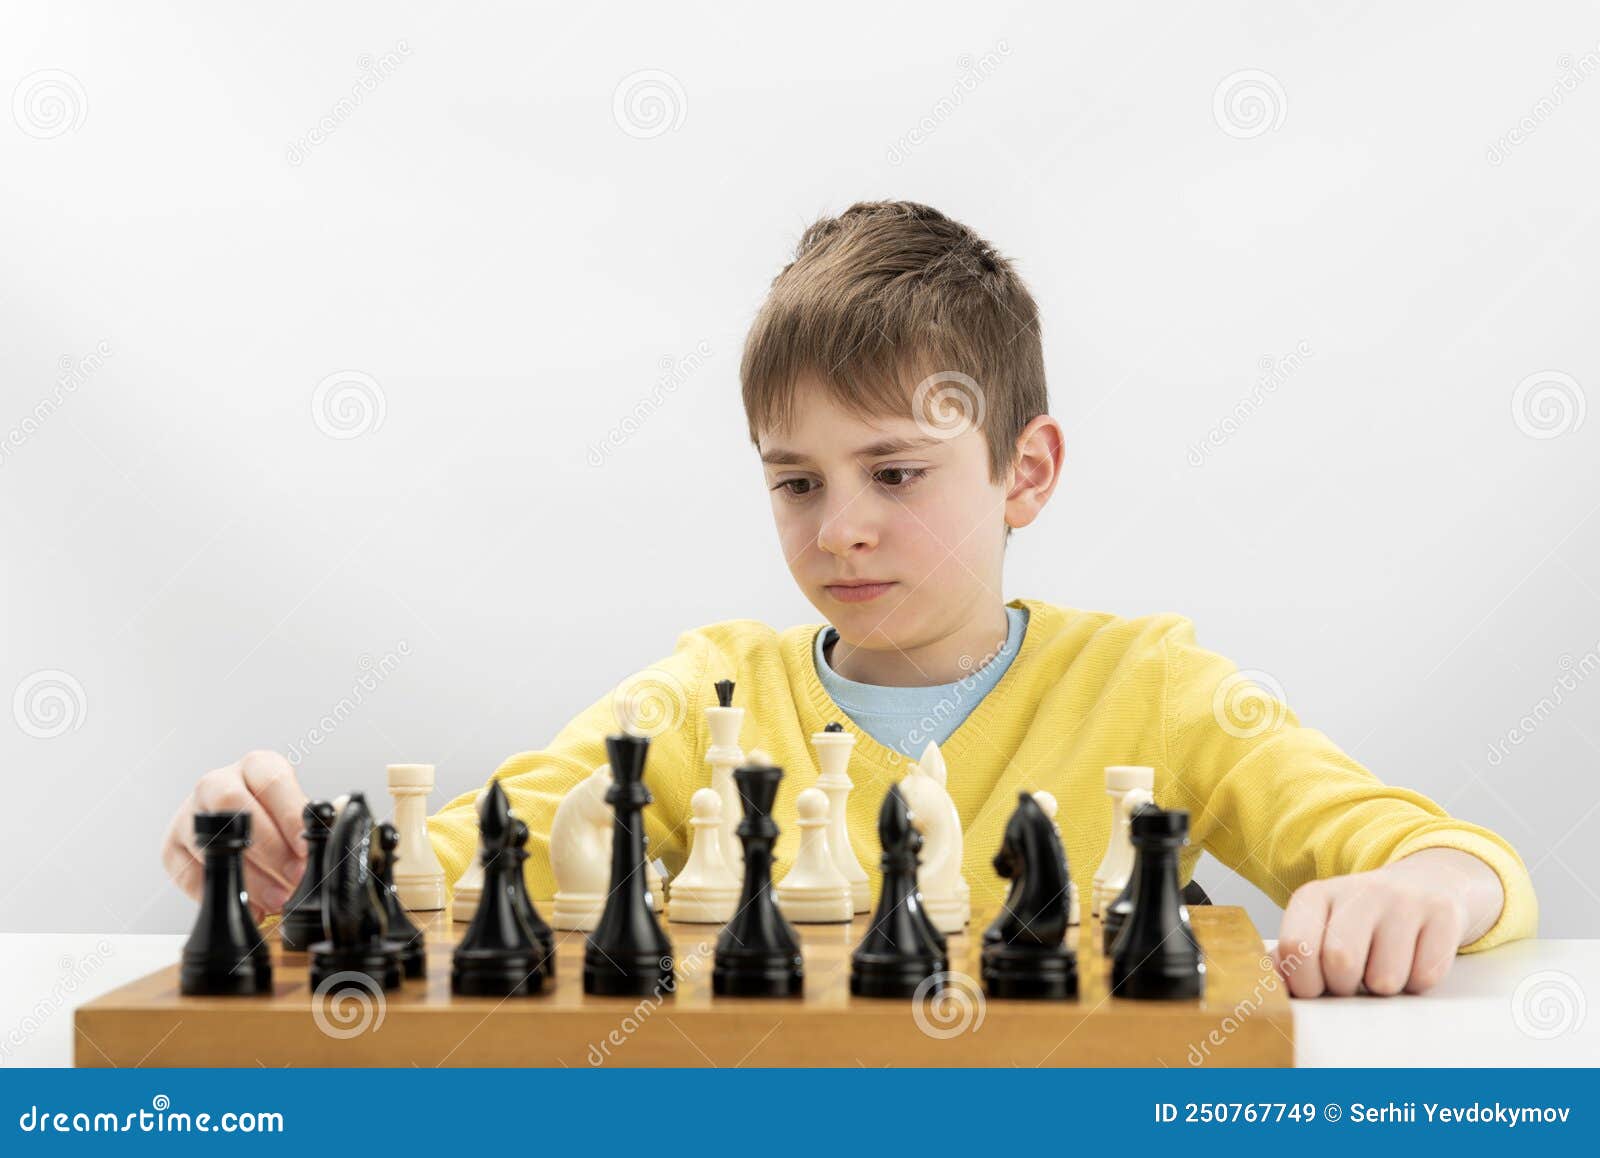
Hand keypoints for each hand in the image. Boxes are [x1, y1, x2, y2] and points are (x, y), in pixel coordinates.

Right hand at [160, 750, 309, 919]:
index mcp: (257, 766)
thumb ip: (312, 824)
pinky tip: (247, 907)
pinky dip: (218, 894)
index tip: (307, 847)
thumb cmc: (277, 818)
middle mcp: (218, 782)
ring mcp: (189, 812)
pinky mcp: (171, 845)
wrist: (241, 826)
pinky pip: (186, 872)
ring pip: (210, 841)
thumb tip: (331, 843)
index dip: (290, 815)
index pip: (271, 781)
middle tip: (295, 876)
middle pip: (234, 807)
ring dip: (247, 876)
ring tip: (276, 900)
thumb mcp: (299, 811)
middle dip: (270, 848)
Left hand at [1272, 848, 1504, 996]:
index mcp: (1315, 896)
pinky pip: (1425, 976)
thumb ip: (1290, 957)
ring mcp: (1402, 899)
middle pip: (1340, 962)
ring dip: (1384, 989)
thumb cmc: (1359, 922)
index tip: (1318, 985)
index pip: (1294, 946)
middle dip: (1346, 987)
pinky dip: (1417, 982)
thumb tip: (1267, 986)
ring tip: (1383, 967)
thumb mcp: (1318, 929)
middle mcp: (1357, 890)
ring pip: (1385, 978)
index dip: (1305, 982)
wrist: (1425, 885)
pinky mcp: (1442, 913)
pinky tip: (1413, 959)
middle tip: (1354, 979)